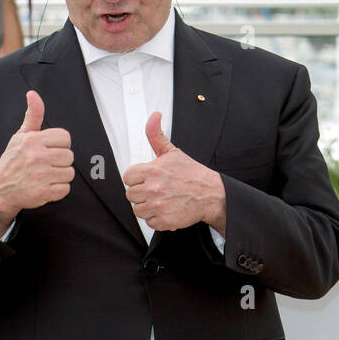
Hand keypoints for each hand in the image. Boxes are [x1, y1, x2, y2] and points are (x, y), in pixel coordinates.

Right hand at [0, 90, 73, 219]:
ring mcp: (40, 175)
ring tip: (46, 175)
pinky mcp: (43, 192)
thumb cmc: (12, 161)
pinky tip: (46, 186)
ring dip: (60, 176)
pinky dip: (58, 190)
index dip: (60, 144)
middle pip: (69, 156)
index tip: (50, 150)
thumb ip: (32, 115)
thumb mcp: (20, 136)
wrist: (0, 190)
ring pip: (69, 173)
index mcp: (32, 140)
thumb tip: (33, 95)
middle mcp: (36, 156)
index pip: (65, 137)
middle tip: (47, 165)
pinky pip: (65, 189)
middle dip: (60, 161)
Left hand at [122, 113, 225, 231]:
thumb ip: (157, 135)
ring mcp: (158, 205)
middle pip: (130, 195)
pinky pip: (149, 222)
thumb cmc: (193, 174)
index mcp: (153, 170)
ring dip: (148, 207)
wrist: (211, 194)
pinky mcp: (164, 220)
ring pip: (138, 210)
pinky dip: (157, 219)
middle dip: (141, 194)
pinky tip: (166, 210)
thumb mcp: (173, 152)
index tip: (145, 180)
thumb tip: (154, 117)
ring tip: (161, 200)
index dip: (136, 179)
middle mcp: (154, 188)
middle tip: (156, 191)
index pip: (127, 177)